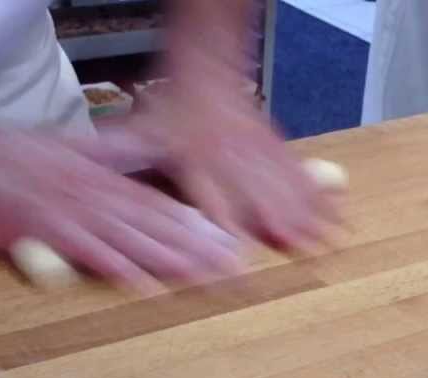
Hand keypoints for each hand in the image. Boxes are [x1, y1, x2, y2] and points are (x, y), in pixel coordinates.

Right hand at [0, 124, 243, 292]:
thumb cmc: (2, 157)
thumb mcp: (60, 153)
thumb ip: (96, 166)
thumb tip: (124, 184)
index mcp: (99, 178)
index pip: (157, 204)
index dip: (195, 226)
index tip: (228, 244)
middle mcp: (94, 193)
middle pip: (157, 223)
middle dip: (199, 247)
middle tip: (236, 269)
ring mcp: (71, 210)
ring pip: (133, 238)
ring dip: (172, 260)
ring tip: (208, 279)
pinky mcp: (45, 228)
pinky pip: (90, 253)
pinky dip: (121, 270)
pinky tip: (147, 287)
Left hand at [106, 76, 339, 253]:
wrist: (206, 70)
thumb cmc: (171, 112)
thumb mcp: (142, 134)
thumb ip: (123, 159)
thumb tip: (94, 169)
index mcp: (196, 159)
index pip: (213, 199)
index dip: (225, 228)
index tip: (237, 256)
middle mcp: (230, 156)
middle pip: (259, 193)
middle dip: (281, 222)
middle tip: (300, 248)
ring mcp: (257, 150)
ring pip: (286, 182)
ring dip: (308, 211)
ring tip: (327, 238)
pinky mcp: (275, 145)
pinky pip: (298, 170)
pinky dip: (318, 192)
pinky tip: (333, 210)